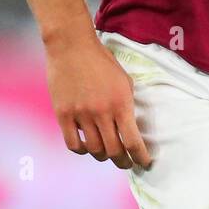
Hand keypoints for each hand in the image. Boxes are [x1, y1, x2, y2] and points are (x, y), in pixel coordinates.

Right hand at [45, 31, 152, 170]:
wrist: (72, 46)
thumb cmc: (101, 61)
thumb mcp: (124, 80)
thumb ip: (127, 104)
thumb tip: (130, 127)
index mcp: (121, 103)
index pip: (133, 141)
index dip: (140, 157)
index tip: (144, 163)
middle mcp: (101, 112)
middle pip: (114, 150)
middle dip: (123, 161)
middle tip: (126, 163)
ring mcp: (81, 115)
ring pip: (94, 150)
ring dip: (103, 156)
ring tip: (107, 154)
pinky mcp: (63, 114)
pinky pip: (73, 143)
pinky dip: (82, 150)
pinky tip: (87, 147)